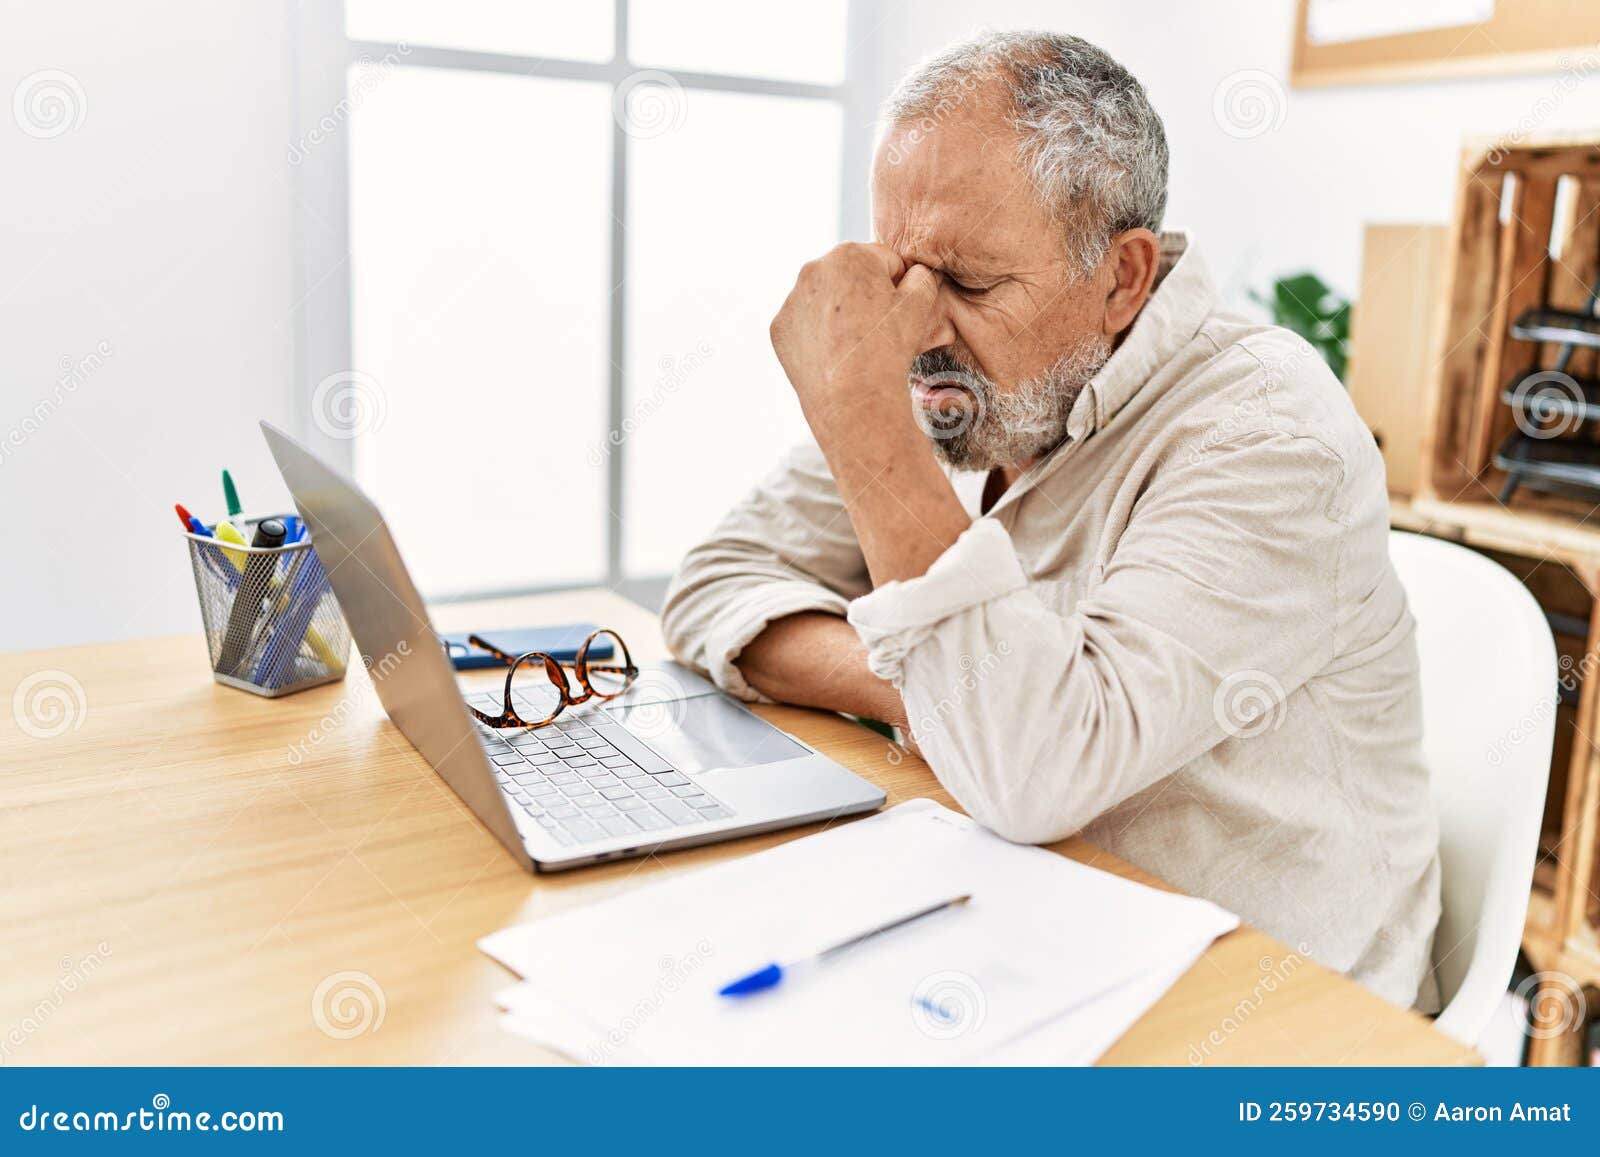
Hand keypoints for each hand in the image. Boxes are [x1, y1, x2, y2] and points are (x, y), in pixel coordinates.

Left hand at [769, 242, 940, 439]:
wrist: (854, 397)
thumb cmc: (887, 349)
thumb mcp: (918, 305)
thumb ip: (922, 276)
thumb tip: (918, 271)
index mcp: (849, 254)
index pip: (883, 260)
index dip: (897, 285)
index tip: (897, 310)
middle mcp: (812, 269)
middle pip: (849, 276)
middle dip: (864, 295)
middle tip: (876, 329)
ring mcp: (791, 299)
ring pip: (824, 299)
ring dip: (839, 312)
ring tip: (855, 343)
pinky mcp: (779, 328)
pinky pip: (804, 323)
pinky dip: (817, 334)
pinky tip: (834, 353)